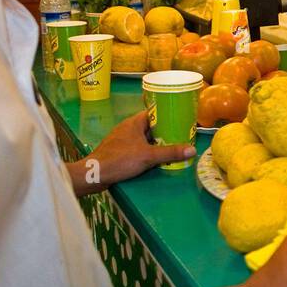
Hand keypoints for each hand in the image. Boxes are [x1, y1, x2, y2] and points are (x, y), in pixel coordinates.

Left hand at [72, 111, 194, 193]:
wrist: (94, 174)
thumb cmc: (120, 160)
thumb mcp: (148, 156)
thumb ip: (170, 153)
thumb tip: (193, 150)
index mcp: (134, 122)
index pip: (154, 112)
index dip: (168, 114)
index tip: (181, 118)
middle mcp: (128, 128)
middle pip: (151, 126)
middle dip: (166, 131)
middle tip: (182, 135)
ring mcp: (122, 140)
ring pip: (145, 138)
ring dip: (157, 142)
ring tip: (173, 147)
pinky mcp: (119, 151)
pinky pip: (138, 147)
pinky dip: (149, 150)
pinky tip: (157, 158)